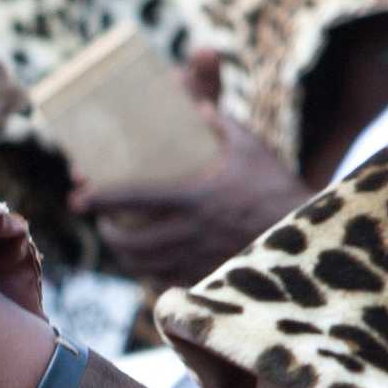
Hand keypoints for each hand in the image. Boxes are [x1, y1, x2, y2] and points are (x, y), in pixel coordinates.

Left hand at [71, 50, 307, 288]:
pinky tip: (152, 266)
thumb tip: (196, 104)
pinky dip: (153, 275)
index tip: (78, 195)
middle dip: (109, 234)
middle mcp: (192, 234)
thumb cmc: (277, 186)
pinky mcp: (210, 280)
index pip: (133, 198)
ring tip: (122, 244)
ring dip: (126, 257)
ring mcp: (200, 261)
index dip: (100, 198)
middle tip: (103, 222)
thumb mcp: (251, 148)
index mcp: (195, 198)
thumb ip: (220, 124)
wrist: (309, 236)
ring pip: (144, 268)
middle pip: (131, 243)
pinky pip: (169, 283)